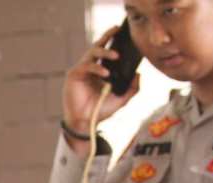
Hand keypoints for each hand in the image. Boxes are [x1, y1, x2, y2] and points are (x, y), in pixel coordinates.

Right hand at [61, 25, 140, 143]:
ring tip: (116, 56)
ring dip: (105, 52)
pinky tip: (105, 73)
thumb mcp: (121, 99)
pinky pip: (86, 66)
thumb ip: (132, 88)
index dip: (113, 40)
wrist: (86, 123)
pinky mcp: (74, 75)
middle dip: (107, 35)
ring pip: (92, 53)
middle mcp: (90, 67)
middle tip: (117, 29)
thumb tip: (139, 74)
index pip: (107, 52)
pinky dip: (97, 68)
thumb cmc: (101, 110)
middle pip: (98, 46)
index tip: (122, 31)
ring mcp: (82, 70)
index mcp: (100, 70)